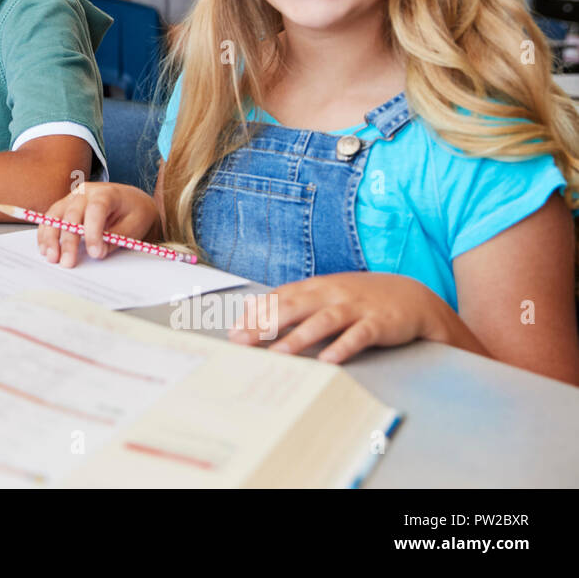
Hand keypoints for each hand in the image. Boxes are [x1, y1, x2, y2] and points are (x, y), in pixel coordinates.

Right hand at [36, 181, 158, 267]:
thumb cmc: (134, 213)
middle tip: (68, 262)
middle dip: (69, 241)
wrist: (130, 202)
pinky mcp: (64, 206)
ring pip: (55, 214)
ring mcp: (72, 198)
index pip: (96, 209)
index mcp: (107, 193)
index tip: (95, 253)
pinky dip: (46, 234)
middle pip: (72, 214)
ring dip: (51, 237)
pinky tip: (45, 249)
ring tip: (52, 257)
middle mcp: (86, 192)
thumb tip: (96, 252)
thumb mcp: (133, 227)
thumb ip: (115, 239)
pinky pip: (50, 218)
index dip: (93, 232)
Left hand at [227, 271, 452, 363]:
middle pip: (294, 307)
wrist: (414, 297)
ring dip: (298, 338)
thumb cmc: (361, 299)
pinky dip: (342, 347)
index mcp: (316, 286)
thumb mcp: (326, 294)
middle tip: (242, 342)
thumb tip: (254, 314)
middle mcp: (332, 294)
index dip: (255, 314)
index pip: (279, 298)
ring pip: (322, 321)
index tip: (233, 331)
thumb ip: (294, 303)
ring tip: (277, 355)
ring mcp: (356, 307)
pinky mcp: (379, 323)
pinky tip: (328, 360)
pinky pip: (358, 336)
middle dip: (266, 324)